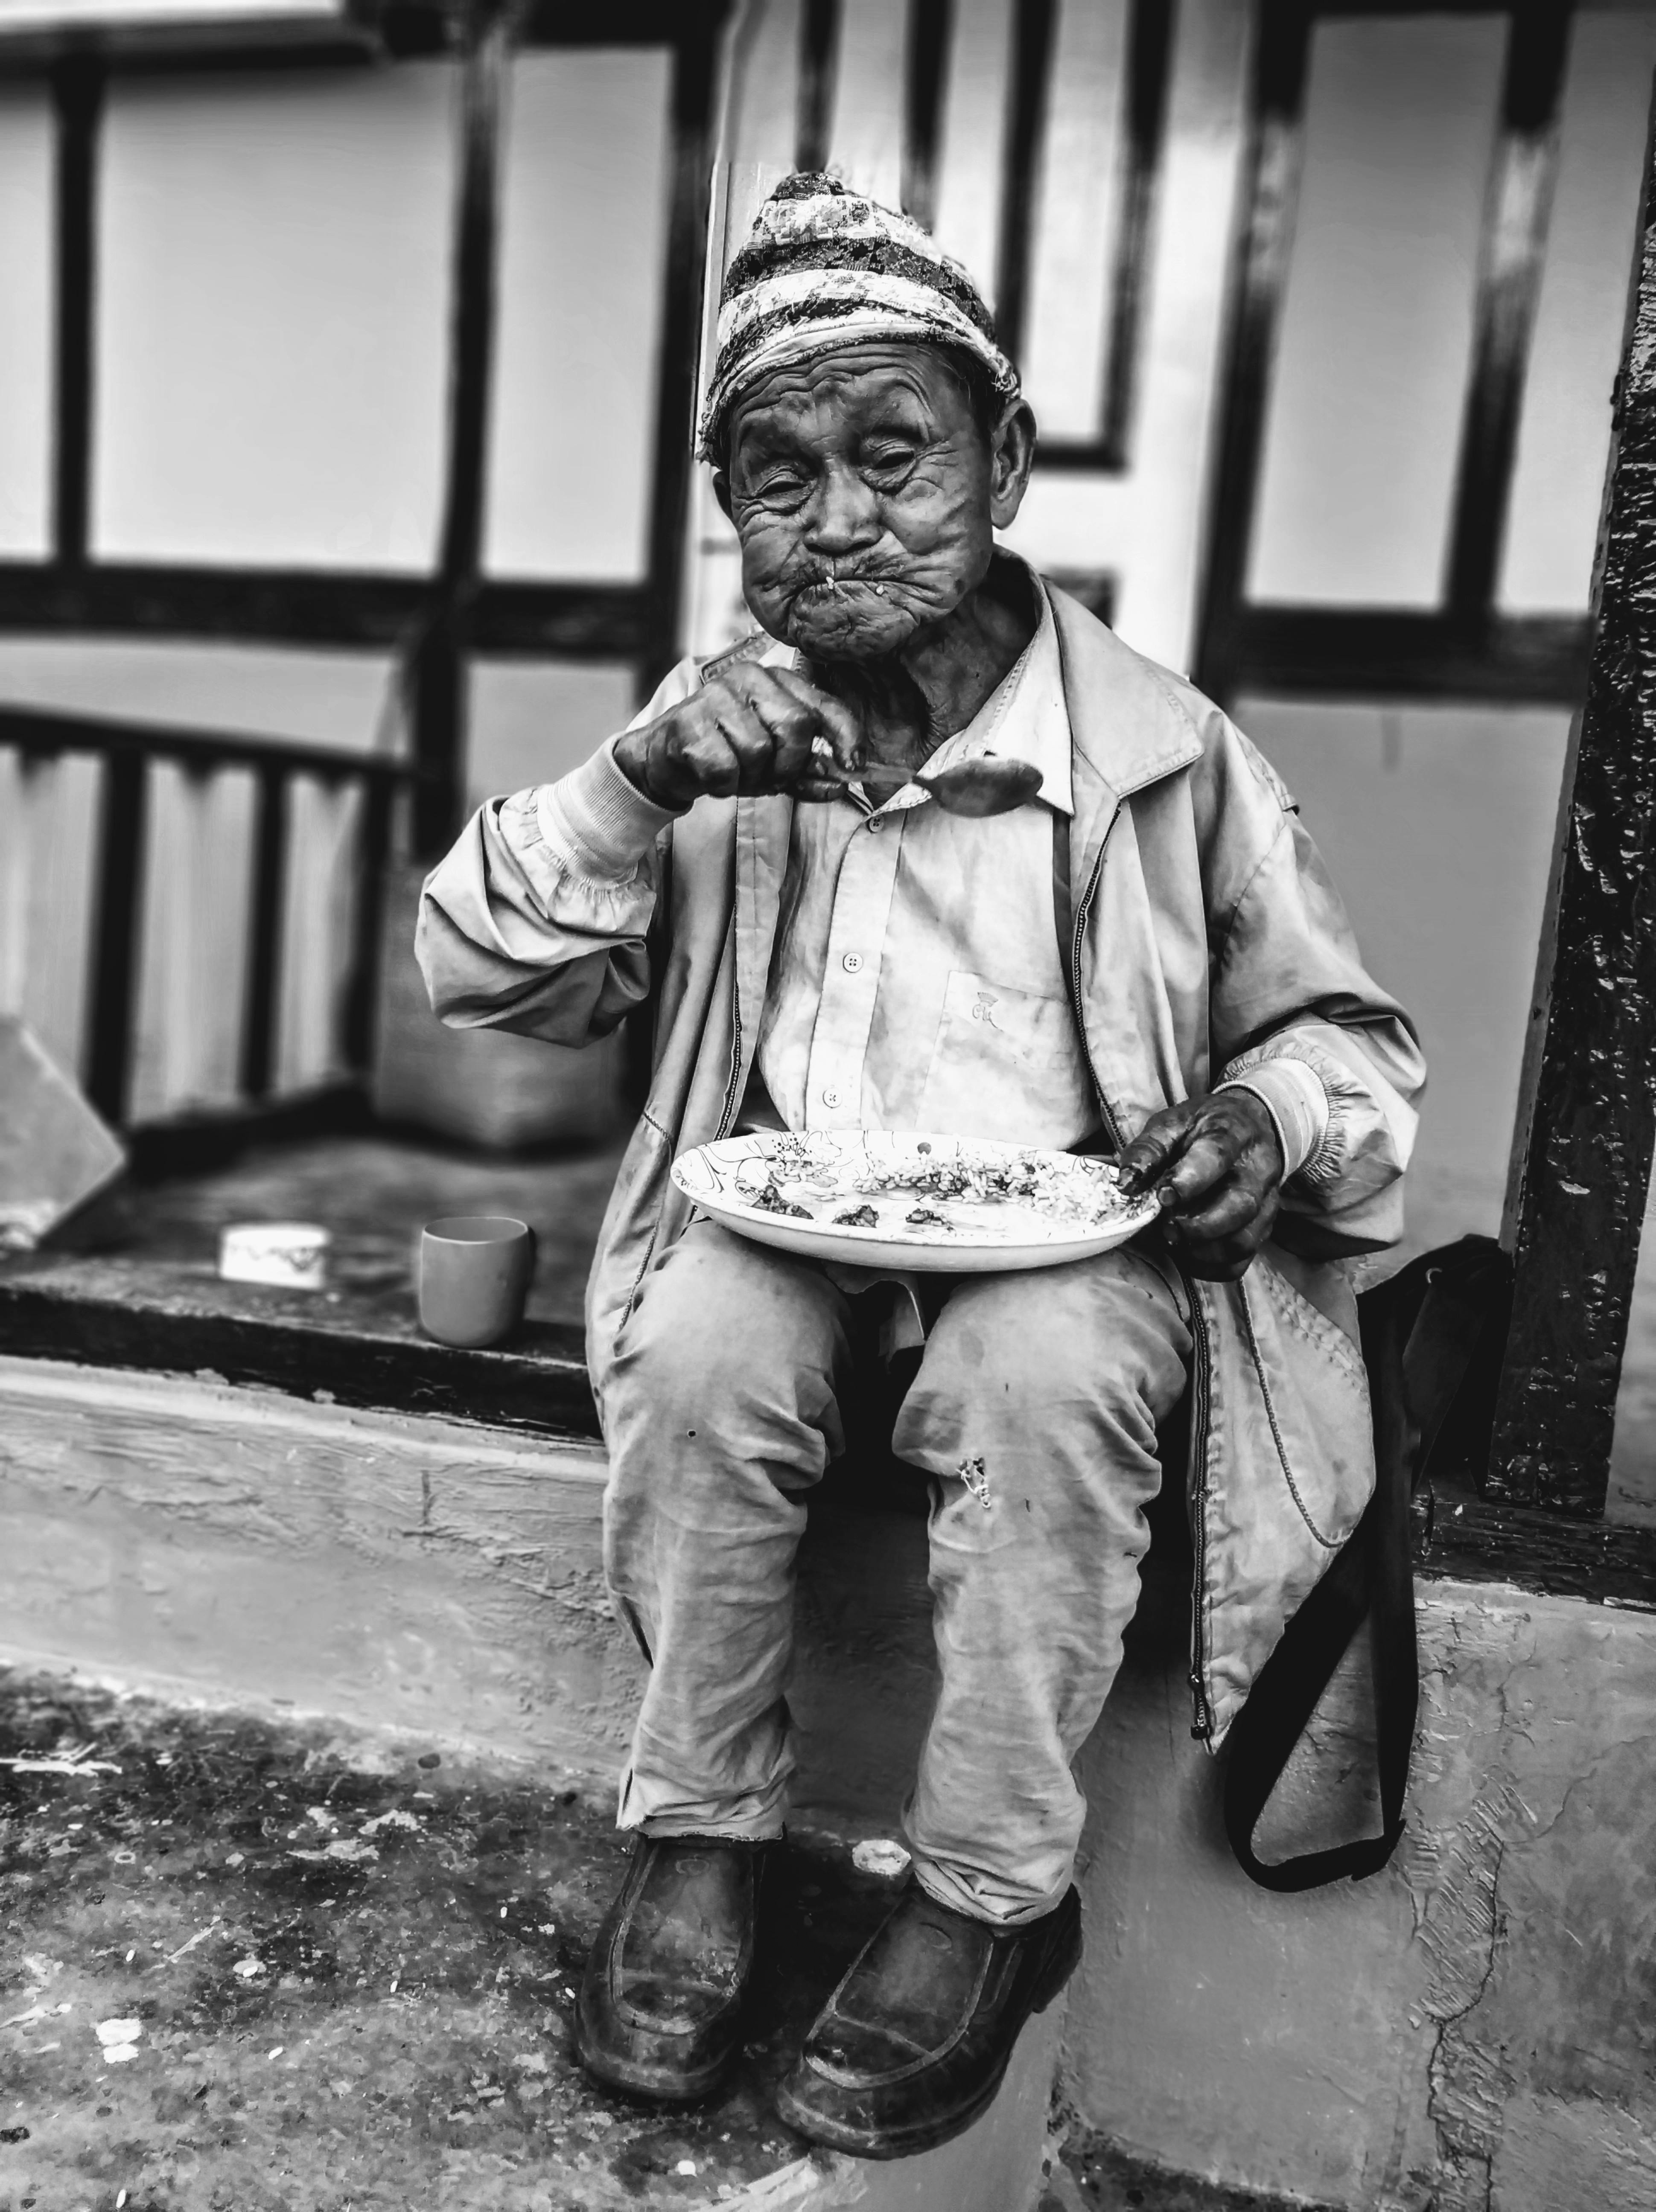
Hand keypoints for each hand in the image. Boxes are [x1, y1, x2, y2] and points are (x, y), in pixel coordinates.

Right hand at [614, 662, 861, 808]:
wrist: (665, 759)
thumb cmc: (728, 755)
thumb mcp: (775, 764)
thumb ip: (808, 772)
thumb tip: (840, 784)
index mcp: (776, 680)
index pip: (823, 704)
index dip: (845, 735)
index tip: (851, 765)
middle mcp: (747, 677)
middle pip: (795, 726)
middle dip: (788, 764)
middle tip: (769, 777)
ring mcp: (715, 696)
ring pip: (759, 750)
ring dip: (750, 777)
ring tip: (735, 773)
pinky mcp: (689, 722)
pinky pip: (725, 767)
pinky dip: (722, 784)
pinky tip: (711, 775)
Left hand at [1116, 1089, 1283, 1280]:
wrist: (1249, 1126)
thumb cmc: (1203, 1127)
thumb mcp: (1172, 1123)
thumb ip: (1148, 1150)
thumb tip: (1126, 1184)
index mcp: (1232, 1133)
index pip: (1217, 1157)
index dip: (1189, 1181)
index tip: (1163, 1196)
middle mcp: (1258, 1168)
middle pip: (1241, 1206)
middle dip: (1200, 1226)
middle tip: (1167, 1229)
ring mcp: (1266, 1201)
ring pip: (1245, 1239)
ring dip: (1204, 1251)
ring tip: (1175, 1241)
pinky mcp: (1263, 1226)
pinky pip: (1243, 1259)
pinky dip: (1212, 1267)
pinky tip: (1188, 1254)